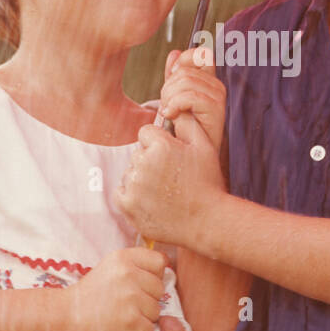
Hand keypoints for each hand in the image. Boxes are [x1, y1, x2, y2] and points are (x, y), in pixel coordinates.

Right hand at [65, 246, 168, 330]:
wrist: (66, 316)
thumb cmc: (91, 293)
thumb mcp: (110, 266)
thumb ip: (136, 264)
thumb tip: (167, 267)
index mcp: (123, 258)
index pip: (160, 262)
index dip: (153, 274)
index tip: (140, 282)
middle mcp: (128, 275)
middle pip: (160, 288)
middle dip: (147, 298)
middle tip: (124, 302)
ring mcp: (131, 299)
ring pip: (156, 310)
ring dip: (143, 316)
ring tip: (120, 314)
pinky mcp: (131, 322)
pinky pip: (149, 328)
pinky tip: (120, 326)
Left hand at [116, 116, 225, 247]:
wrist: (206, 222)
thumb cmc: (207, 184)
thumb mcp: (204, 147)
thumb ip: (187, 122)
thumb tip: (174, 108)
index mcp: (161, 146)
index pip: (146, 133)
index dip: (159, 144)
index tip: (171, 158)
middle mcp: (144, 163)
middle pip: (137, 154)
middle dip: (150, 162)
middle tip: (171, 179)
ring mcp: (134, 185)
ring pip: (130, 173)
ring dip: (142, 180)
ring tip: (164, 193)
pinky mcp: (127, 205)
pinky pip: (122, 192)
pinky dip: (133, 197)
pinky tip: (153, 202)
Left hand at [159, 47, 225, 150]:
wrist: (192, 155)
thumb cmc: (184, 130)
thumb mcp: (175, 100)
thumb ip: (174, 78)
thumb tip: (174, 54)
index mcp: (208, 81)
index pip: (200, 55)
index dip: (182, 62)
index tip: (171, 81)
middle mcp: (217, 85)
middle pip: (185, 71)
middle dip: (168, 88)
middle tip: (166, 106)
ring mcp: (218, 96)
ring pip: (185, 81)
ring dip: (170, 98)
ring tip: (169, 113)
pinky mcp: (216, 108)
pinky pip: (189, 96)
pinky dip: (175, 105)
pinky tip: (171, 116)